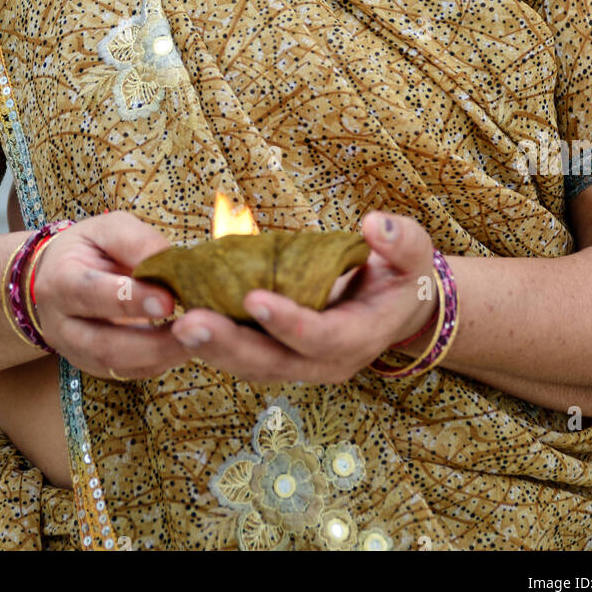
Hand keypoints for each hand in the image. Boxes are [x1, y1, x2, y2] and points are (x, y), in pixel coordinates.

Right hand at [29, 212, 192, 380]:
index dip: (129, 299)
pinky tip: (186, 345)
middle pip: (103, 345)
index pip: (90, 294)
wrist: (57, 276)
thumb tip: (171, 261)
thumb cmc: (88, 248)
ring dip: (162, 356)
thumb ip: (136, 241)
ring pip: (117, 367)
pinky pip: (129, 372)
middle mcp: (61, 325)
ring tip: (197, 338)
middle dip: (152, 342)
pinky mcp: (94, 366)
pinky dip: (160, 362)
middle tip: (194, 329)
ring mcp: (76, 352)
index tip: (167, 300)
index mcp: (59, 281)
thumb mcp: (107, 229)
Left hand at [168, 211, 438, 384]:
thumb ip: (401, 240)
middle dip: (230, 346)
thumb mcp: (415, 253)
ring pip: (250, 366)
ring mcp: (299, 364)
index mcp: (361, 336)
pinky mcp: (277, 355)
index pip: (323, 338)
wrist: (397, 306)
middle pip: (274, 364)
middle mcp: (327, 362)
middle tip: (188, 322)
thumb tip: (374, 225)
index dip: (290, 323)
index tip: (254, 297)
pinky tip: (181, 315)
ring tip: (176, 322)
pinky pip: (241, 355)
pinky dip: (211, 341)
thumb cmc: (403, 275)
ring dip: (211, 348)